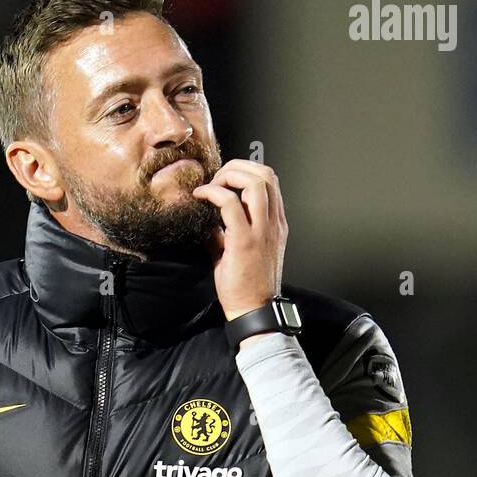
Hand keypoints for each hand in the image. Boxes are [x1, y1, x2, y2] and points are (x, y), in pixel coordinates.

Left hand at [191, 159, 287, 320]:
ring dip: (228, 175)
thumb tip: (208, 223)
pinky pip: (230, 203)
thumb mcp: (239, 252)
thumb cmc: (247, 286)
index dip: (246, 171)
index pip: (269, 181)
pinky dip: (213, 193)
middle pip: (265, 173)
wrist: (254, 310)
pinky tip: (200, 197)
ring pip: (254, 181)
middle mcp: (273, 223)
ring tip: (210, 186)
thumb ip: (226, 234)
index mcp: (275, 224)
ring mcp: (262, 230)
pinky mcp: (245, 241)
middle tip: (216, 178)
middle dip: (237, 166)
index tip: (225, 180)